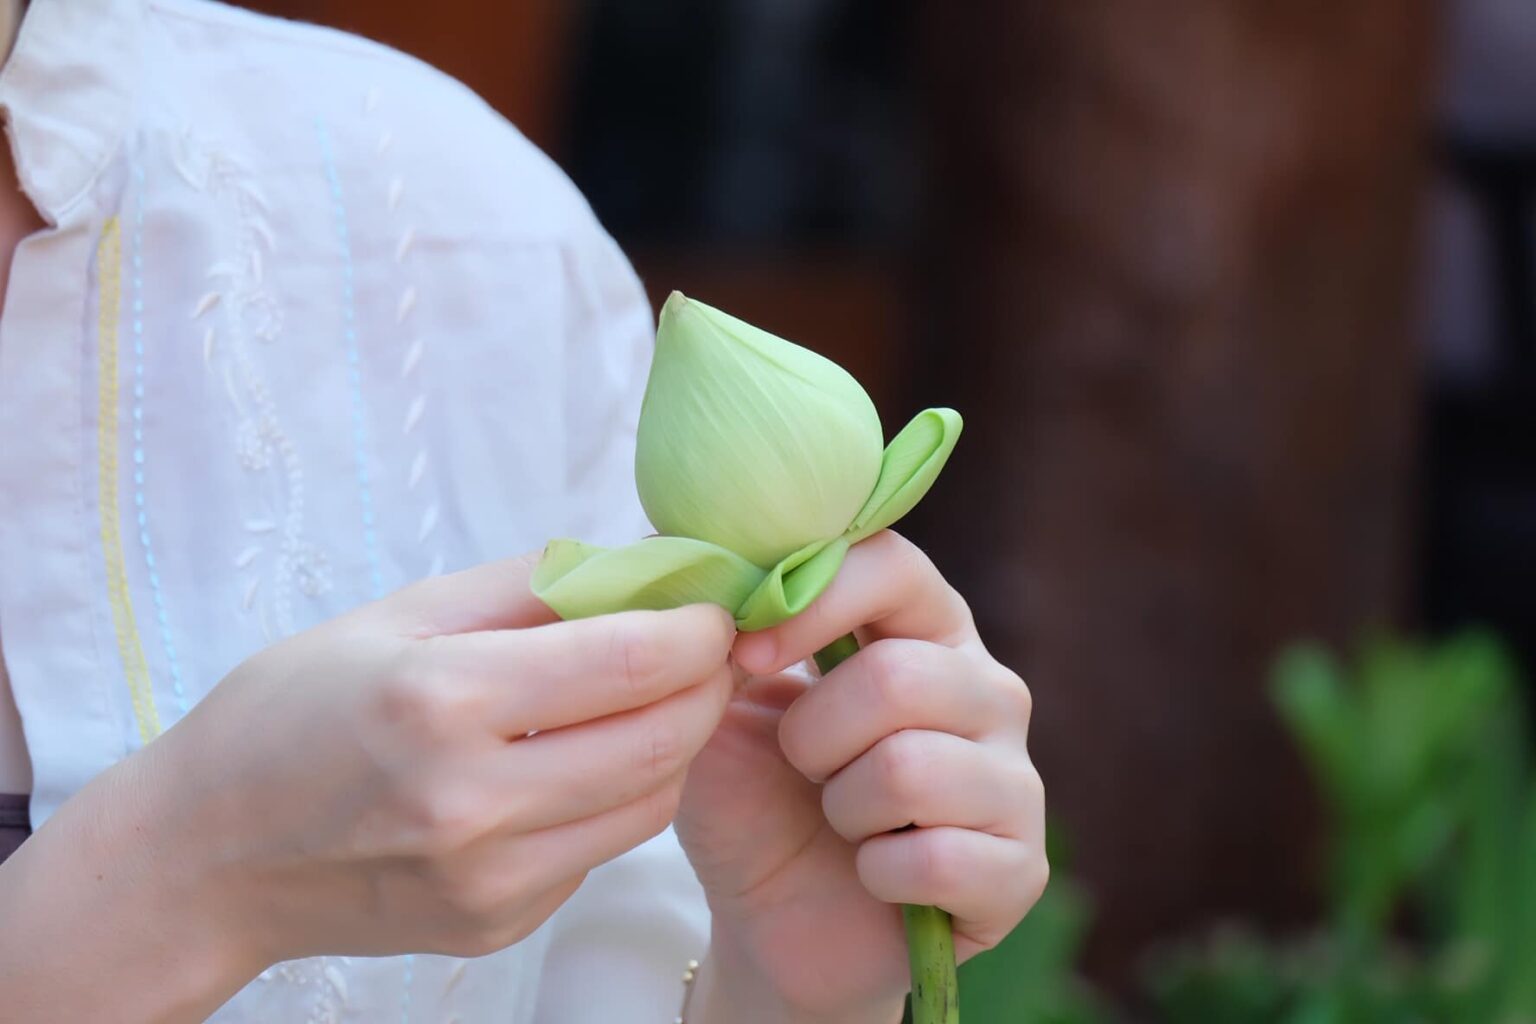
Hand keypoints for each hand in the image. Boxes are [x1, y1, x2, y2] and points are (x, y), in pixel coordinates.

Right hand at [0, 555, 734, 1021]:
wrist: (208, 856)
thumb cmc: (291, 712)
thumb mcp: (399, 614)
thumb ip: (531, 585)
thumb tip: (643, 560)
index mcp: (441, 701)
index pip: (631, 662)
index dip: (698, 628)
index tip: (714, 605)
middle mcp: (472, 802)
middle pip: (663, 739)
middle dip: (707, 684)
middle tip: (704, 647)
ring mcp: (489, 878)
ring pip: (652, 800)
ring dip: (673, 741)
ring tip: (643, 697)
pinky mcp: (498, 925)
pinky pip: (603, 847)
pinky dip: (617, 795)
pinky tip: (576, 762)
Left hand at [675, 531, 1044, 1022]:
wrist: (775, 926)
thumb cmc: (754, 799)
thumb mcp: (714, 710)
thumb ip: (712, 635)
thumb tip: (675, 549)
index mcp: (920, 627)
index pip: (892, 565)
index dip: (813, 603)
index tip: (746, 653)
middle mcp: (986, 688)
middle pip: (899, 677)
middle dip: (815, 736)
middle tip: (804, 769)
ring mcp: (1014, 779)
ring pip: (913, 769)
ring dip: (842, 809)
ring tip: (839, 820)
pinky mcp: (1019, 869)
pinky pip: (937, 858)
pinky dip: (876, 874)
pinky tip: (874, 877)